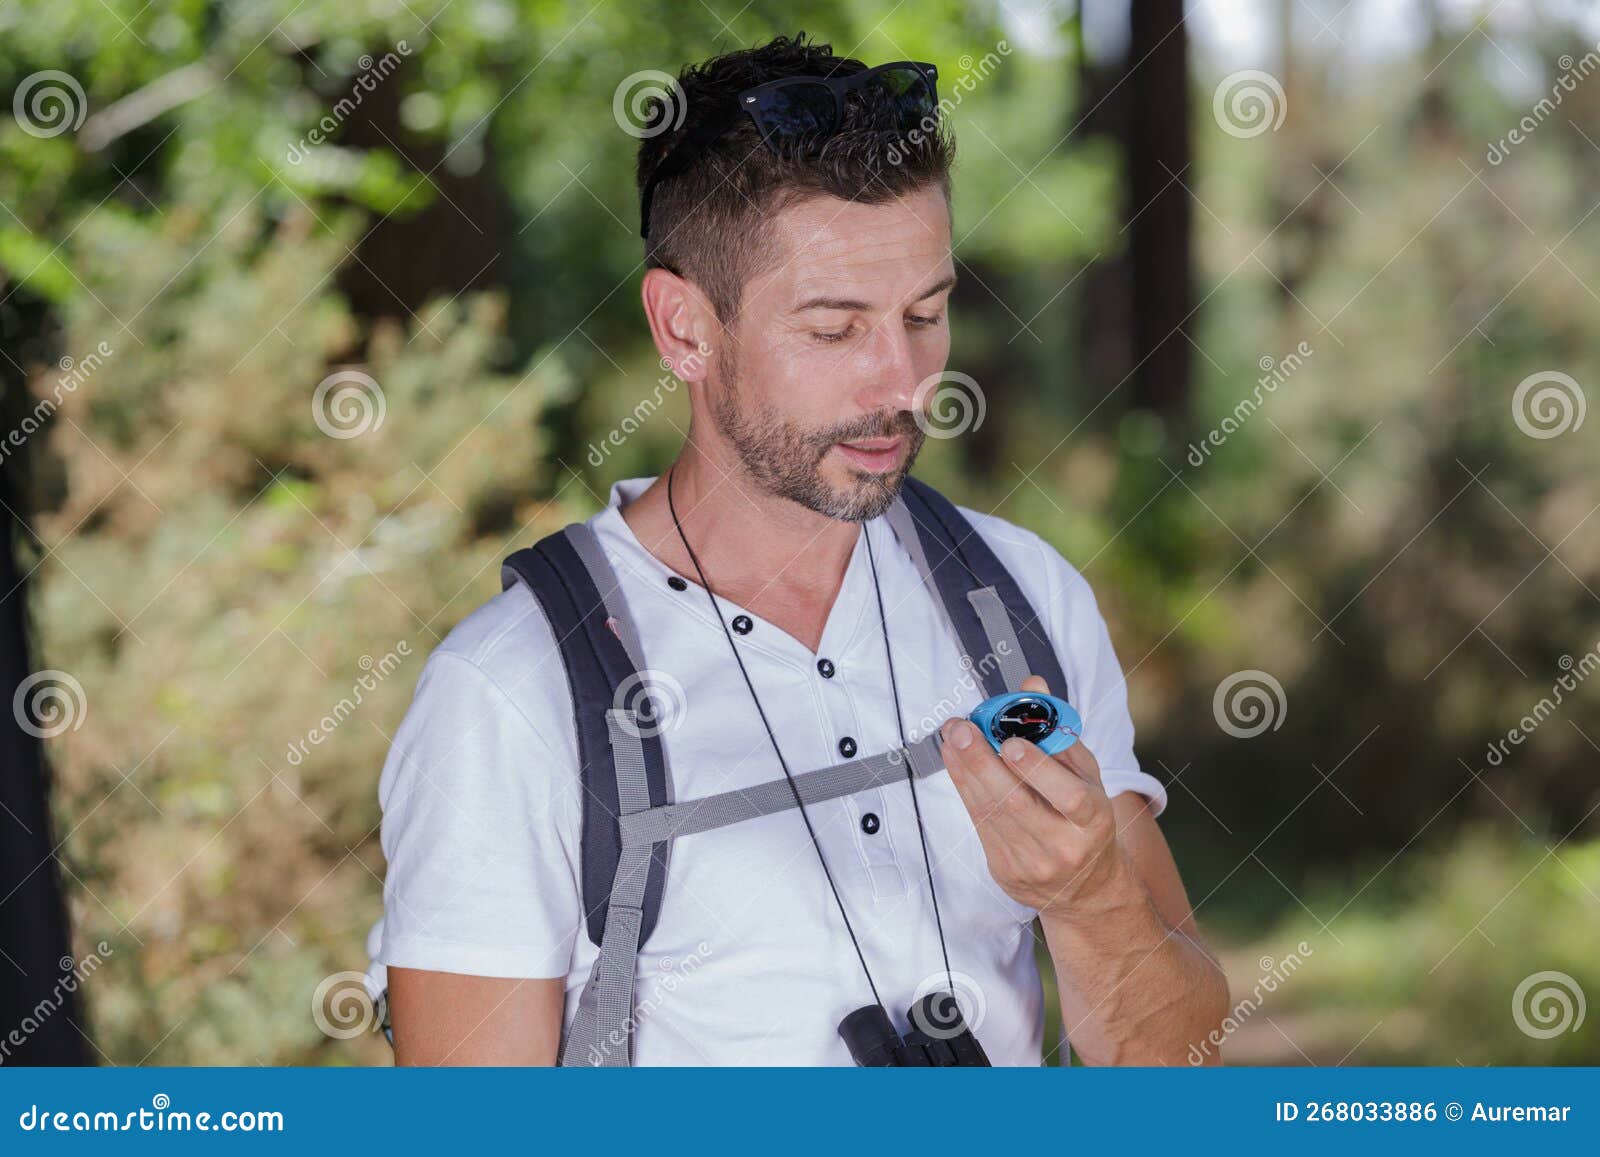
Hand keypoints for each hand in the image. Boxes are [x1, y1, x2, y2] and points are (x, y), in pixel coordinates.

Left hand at [938, 675, 1124, 918]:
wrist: (1087, 889)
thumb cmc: (1087, 820)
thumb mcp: (1088, 776)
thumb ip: (1058, 731)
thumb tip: (1032, 685)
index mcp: (1094, 821)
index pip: (1068, 796)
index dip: (1037, 768)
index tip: (1010, 741)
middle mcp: (1064, 846)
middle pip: (1016, 804)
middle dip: (982, 763)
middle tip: (961, 729)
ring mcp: (1032, 863)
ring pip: (990, 813)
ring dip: (964, 771)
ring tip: (951, 738)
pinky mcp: (1005, 872)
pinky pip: (979, 824)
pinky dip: (965, 789)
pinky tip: (955, 763)